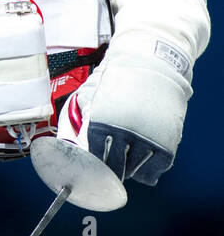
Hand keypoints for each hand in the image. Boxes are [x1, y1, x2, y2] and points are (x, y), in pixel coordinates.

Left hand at [57, 30, 192, 185]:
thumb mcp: (97, 89)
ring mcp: (146, 140)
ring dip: (130, 169)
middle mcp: (123, 133)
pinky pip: (153, 172)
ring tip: (129, 160)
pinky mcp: (166, 145)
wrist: (156, 63)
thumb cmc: (124, 77)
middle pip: (114, 168)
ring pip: (134, 172)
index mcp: (102, 121)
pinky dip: (147, 172)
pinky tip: (144, 161)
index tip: (96, 165)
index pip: (95, 157)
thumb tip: (69, 131)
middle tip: (112, 167)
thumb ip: (84, 110)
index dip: (95, 164)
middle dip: (112, 170)